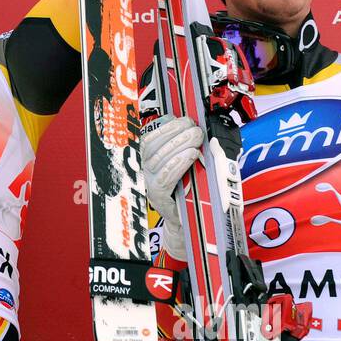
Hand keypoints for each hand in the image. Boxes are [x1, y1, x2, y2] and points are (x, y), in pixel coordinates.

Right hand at [141, 115, 203, 257]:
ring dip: (179, 145)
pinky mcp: (158, 197)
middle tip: (195, 128)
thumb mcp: (185, 167)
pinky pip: (164, 177)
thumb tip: (190, 128)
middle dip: (175, 133)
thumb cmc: (187, 192)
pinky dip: (177, 164)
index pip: (150, 140)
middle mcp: (145, 172)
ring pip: (158, 160)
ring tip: (196, 138)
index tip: (183, 119)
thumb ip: (184, 148)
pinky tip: (189, 155)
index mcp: (148, 162)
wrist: (190, 221)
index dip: (165, 127)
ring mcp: (149, 184)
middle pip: (153, 147)